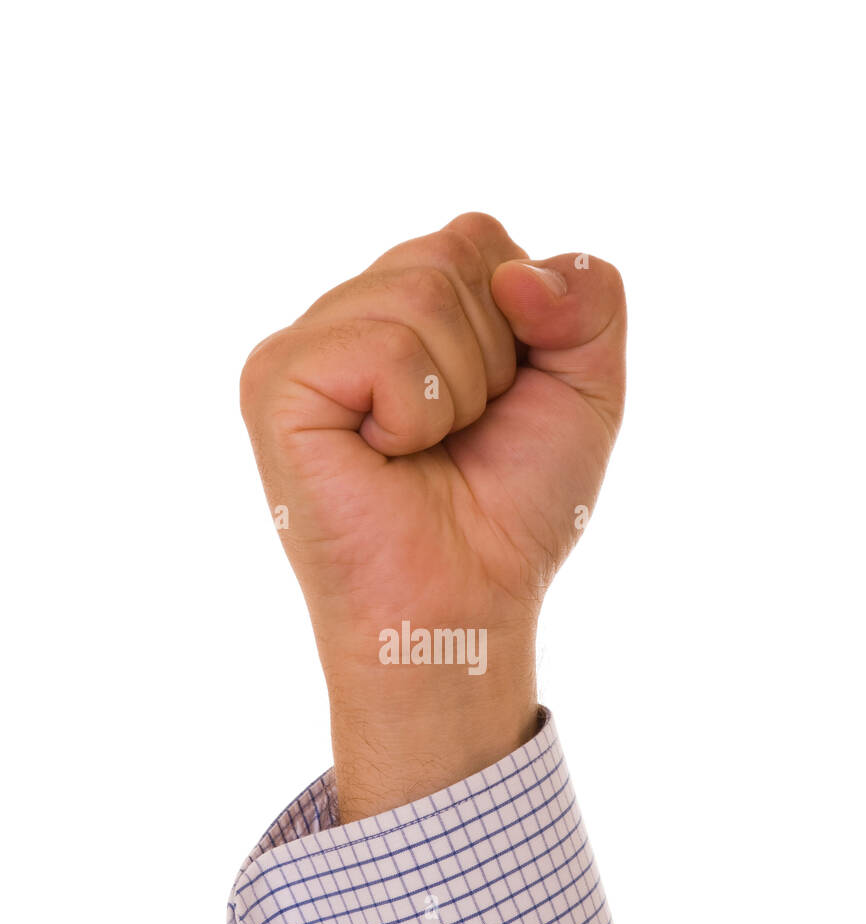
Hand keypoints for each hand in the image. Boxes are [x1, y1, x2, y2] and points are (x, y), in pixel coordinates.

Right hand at [239, 212, 626, 819]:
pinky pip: (383, 346)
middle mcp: (342, 318)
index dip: (520, 320)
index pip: (476, 235)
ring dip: (458, 391)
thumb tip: (517, 274)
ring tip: (422, 452)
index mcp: (397, 309)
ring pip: (423, 294)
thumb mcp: (585, 389)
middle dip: (492, 357)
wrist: (466, 601)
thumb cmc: (508, 509)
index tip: (497, 404)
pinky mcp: (276, 385)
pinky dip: (417, 414)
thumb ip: (591, 298)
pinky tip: (386, 457)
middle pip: (451, 251)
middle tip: (457, 437)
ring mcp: (302, 349)